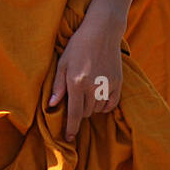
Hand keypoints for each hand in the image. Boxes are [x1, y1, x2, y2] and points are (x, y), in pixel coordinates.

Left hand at [49, 12, 124, 141]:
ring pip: (99, 109)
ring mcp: (108, 84)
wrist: (102, 30)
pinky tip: (99, 97)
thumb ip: (58, 86)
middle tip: (76, 101)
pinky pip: (112, 103)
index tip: (68, 138)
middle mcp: (94, 86)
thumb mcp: (63, 63)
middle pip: (86, 113)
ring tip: (87, 95)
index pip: (75, 114)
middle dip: (80, 112)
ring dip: (92, 108)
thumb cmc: (78, 45)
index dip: (71, 128)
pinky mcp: (118, 81)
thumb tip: (51, 106)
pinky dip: (105, 105)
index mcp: (77, 82)